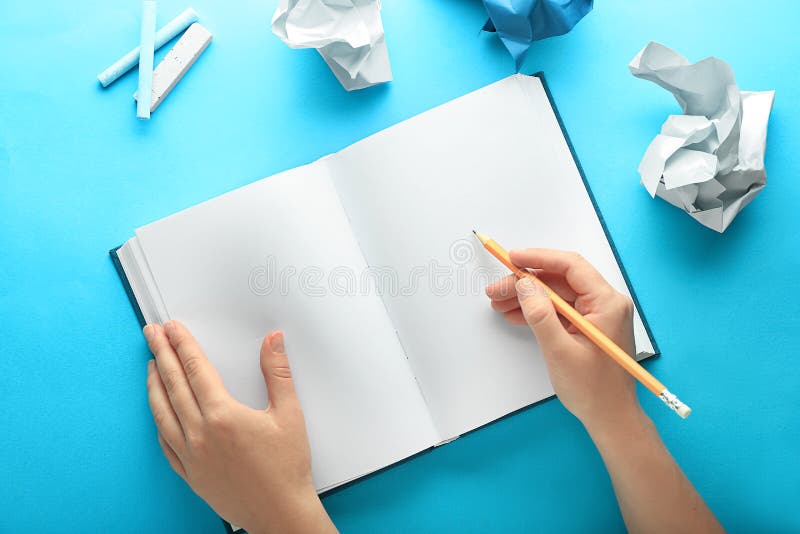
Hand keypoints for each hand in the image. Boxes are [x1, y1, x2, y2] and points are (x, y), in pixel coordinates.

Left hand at [144, 320, 335, 533]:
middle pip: (174, 385)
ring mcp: (191, 455)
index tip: (172, 328)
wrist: (279, 513)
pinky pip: (164, 442)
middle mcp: (200, 433)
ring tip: (150, 366)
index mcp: (223, 415)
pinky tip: (158, 412)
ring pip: (162, 412)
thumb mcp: (290, 414)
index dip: (183, 345)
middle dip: (162, 355)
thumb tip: (273, 340)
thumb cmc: (287, 468)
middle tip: (152, 334)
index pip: (196, 369)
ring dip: (154, 385)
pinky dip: (158, 420)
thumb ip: (277, 373)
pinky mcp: (190, 473)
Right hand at [485, 249, 640, 431]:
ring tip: (499, 304)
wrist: (611, 419)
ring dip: (528, 298)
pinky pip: (560, 310)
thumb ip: (540, 314)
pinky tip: (515, 315)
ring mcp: (598, 315)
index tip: (512, 258)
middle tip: (496, 290)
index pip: (571, 266)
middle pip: (560, 280)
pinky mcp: (589, 327)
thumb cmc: (592, 389)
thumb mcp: (560, 350)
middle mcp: (605, 303)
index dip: (539, 258)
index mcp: (607, 302)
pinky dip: (538, 312)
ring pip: (557, 295)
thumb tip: (524, 285)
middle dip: (525, 283)